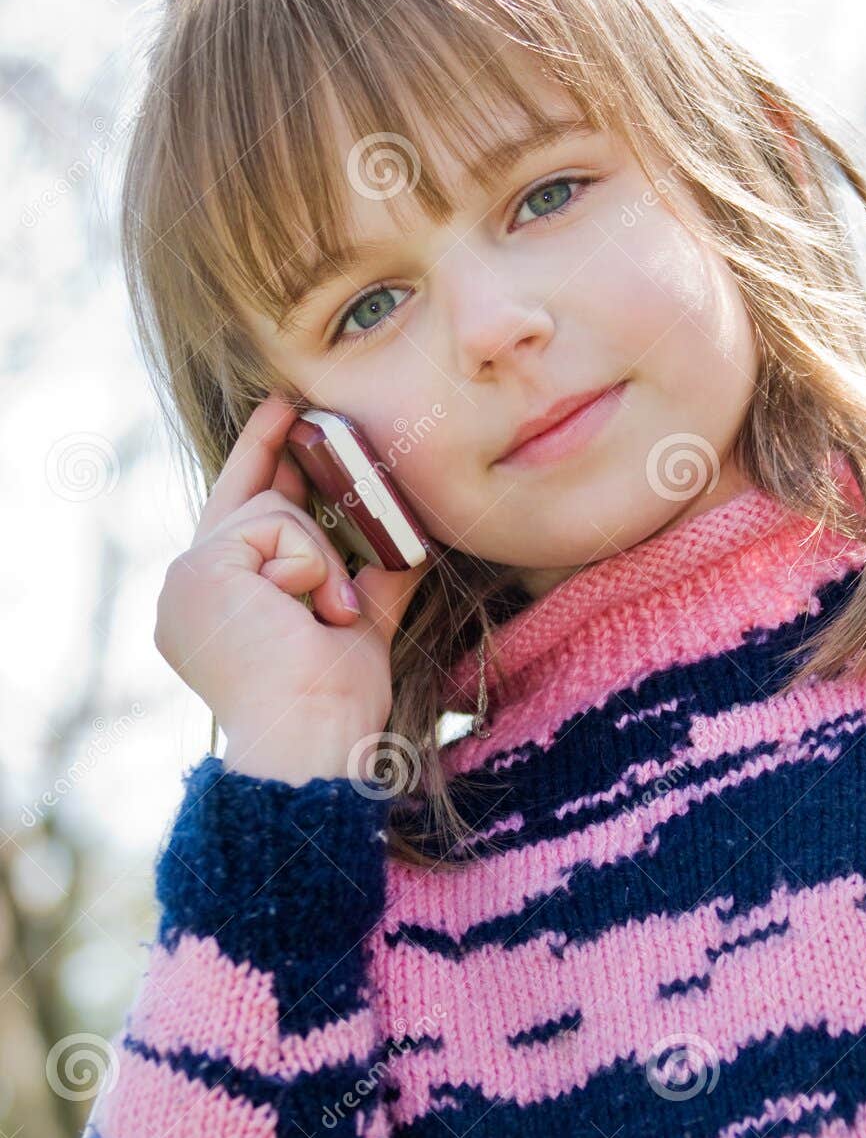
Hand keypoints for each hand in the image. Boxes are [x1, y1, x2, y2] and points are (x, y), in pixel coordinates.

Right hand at [154, 392, 429, 778]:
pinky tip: (313, 610)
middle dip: (271, 447)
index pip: (241, 521)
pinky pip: (276, 523)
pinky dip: (310, 563)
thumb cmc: (332, 703)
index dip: (259, 464)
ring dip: (321, 558)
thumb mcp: (356, 628)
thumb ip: (369, 582)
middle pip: (244, 499)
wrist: (310, 735)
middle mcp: (190, 592)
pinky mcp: (201, 568)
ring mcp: (188, 578)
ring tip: (331, 615)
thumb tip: (406, 546)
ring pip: (274, 509)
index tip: (284, 420)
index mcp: (219, 611)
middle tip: (293, 402)